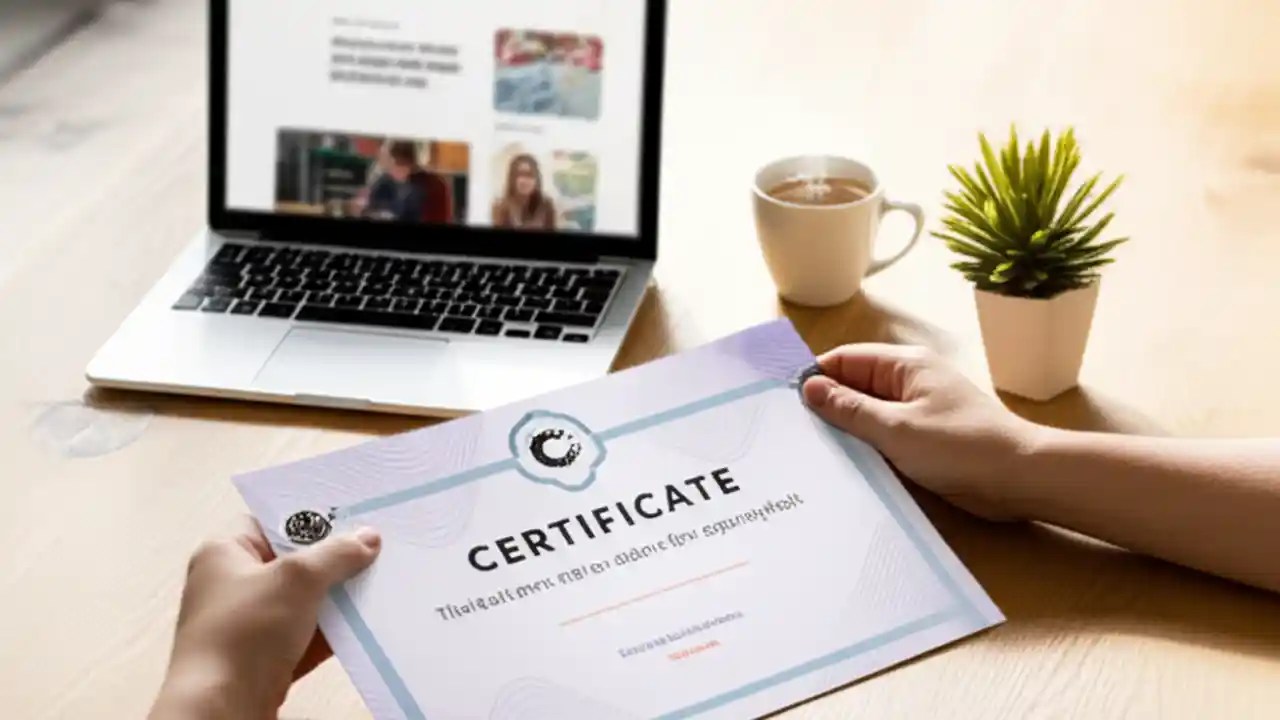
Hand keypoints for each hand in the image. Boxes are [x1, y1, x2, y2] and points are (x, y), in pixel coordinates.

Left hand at [150, 518, 380, 719]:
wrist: (222, 709)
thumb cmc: (246, 632)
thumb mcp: (298, 579)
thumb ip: (336, 554)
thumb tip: (368, 537)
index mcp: (223, 553)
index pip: (269, 521)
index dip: (307, 517)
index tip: (349, 515)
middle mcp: (232, 585)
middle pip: (291, 561)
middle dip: (332, 559)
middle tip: (374, 549)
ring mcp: (247, 624)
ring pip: (302, 600)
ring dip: (336, 597)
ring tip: (379, 584)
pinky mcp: (263, 658)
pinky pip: (304, 634)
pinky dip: (331, 630)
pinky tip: (366, 624)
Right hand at [802, 344, 1039, 519]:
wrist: (1021, 478)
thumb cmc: (961, 446)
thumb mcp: (896, 429)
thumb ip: (849, 408)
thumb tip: (809, 387)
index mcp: (904, 366)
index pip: (844, 360)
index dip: (814, 378)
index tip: (782, 404)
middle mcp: (909, 383)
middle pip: (853, 387)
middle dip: (825, 407)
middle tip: (789, 434)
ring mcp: (918, 412)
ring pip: (867, 415)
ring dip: (845, 431)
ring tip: (808, 452)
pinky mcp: (925, 440)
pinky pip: (884, 437)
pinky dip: (865, 448)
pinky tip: (843, 467)